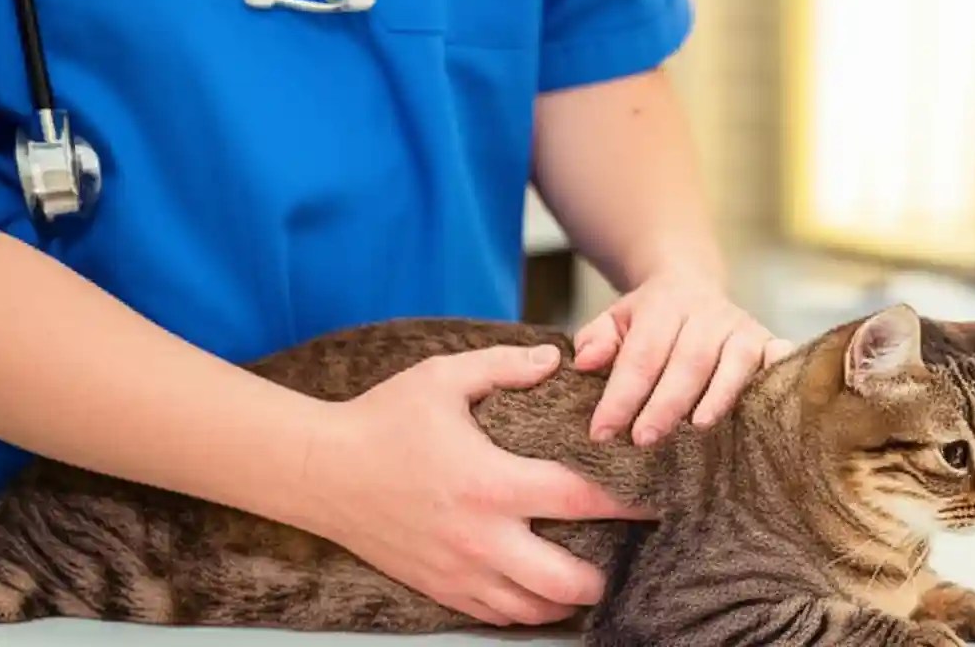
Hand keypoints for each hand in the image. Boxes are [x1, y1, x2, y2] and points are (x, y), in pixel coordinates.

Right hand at [302, 344, 648, 626]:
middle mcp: (481, 537)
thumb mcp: (443, 377)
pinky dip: (527, 609)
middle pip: (566, 580)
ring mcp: (459, 571)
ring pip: (534, 610)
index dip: (626, 505)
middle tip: (621, 556)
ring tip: (586, 577)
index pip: (578, 501)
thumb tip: (555, 358)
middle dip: (604, 575)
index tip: (653, 502)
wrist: (321, 472)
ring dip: (567, 599)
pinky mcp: (439, 589)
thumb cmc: (383, 419)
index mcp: (491, 482)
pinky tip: (538, 589)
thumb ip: (505, 364)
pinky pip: (498, 615)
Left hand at [574, 272, 792, 445]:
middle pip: (688, 362)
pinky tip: (763, 412)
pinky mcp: (769, 341)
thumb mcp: (615, 320)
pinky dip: (774, 381)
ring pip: (734, 363)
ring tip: (698, 428)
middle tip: (642, 439)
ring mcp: (743, 328)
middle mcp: (707, 314)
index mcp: (664, 305)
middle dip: (665, 403)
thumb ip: (596, 340)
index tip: (601, 432)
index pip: (641, 355)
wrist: (692, 286)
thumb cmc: (648, 320)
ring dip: (717, 397)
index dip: (621, 396)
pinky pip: (777, 362)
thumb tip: (584, 362)